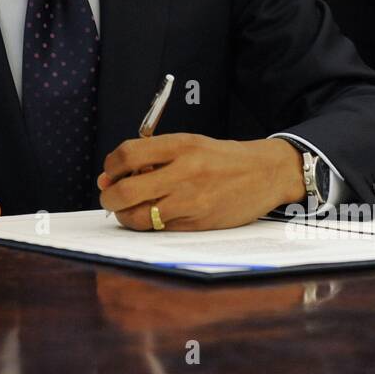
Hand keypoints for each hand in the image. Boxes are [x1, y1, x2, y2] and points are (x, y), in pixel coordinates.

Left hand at [97, 133, 305, 231]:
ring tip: (128, 209)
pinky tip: (152, 215)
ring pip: (138, 217)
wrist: (265, 173)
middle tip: (110, 198)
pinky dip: (148, 224)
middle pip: (126, 191)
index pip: (127, 155)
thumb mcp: (189, 145)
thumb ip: (151, 157)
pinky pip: (159, 228)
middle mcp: (184, 172)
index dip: (110, 167)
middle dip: (109, 198)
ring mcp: (191, 200)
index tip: (110, 173)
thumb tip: (109, 177)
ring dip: (124, 215)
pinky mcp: (198, 223)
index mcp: (180, 146)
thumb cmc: (221, 158)